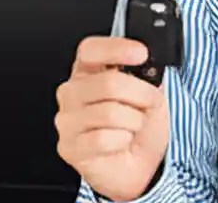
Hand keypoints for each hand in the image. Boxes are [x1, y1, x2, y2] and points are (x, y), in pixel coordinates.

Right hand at [55, 36, 170, 200]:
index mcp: (87, 73)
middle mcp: (72, 93)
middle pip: (109, 82)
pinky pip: (103, 139)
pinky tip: (122, 142)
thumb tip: (148, 66)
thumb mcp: (149, 95)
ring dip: (134, 121)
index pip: (90, 50)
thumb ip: (144, 76)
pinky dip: (123, 141)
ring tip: (134, 126)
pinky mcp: (70, 147)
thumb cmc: (139, 129)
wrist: (137, 168)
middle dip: (140, 94)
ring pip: (110, 112)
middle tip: (149, 103)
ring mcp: (67, 121)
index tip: (141, 53)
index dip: (116, 48)